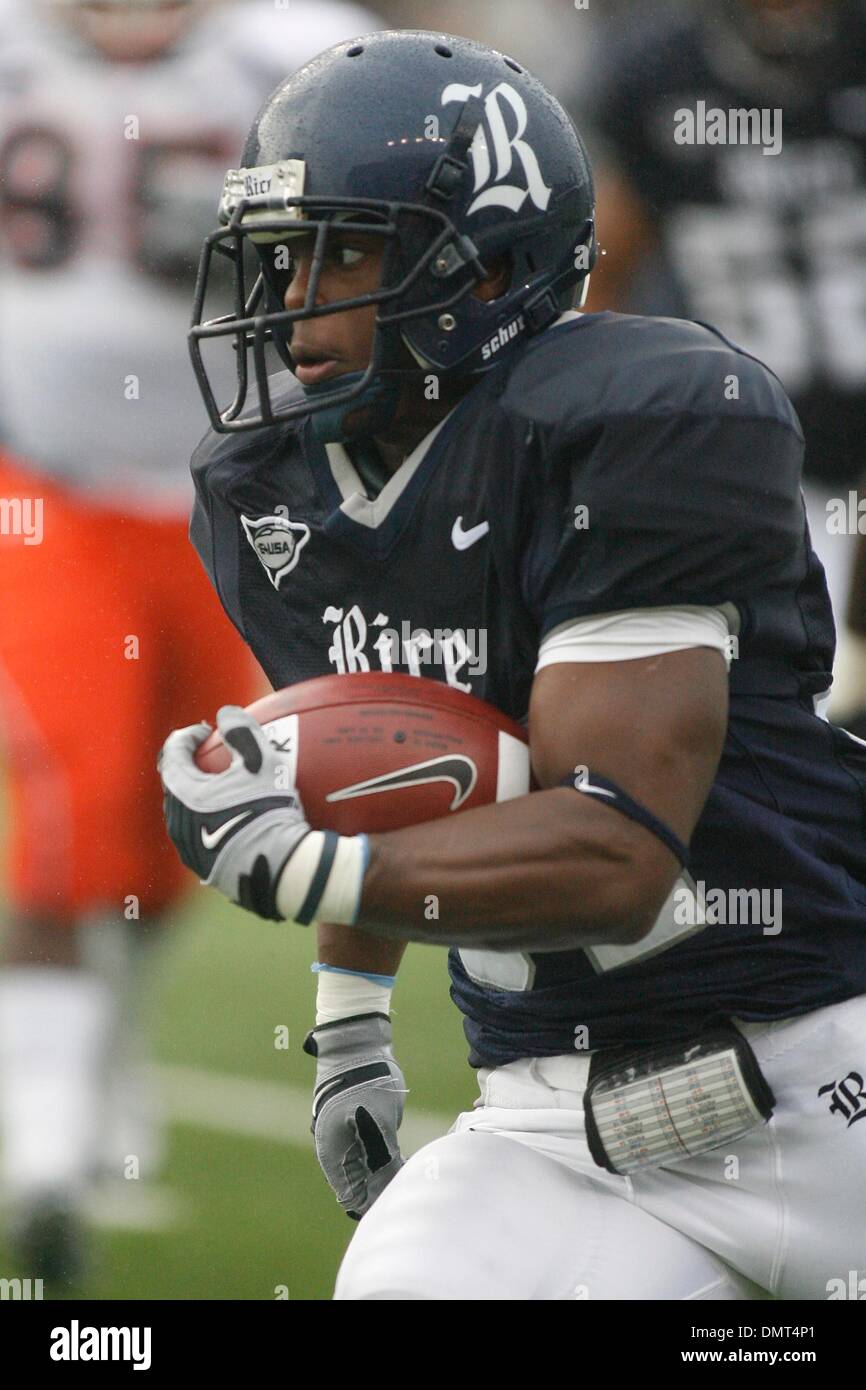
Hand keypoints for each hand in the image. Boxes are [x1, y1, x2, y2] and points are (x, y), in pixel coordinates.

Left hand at [158, 705, 309, 919]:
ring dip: (200, 796)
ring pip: (186, 812)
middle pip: (176, 784)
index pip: (173, 753)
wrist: (280, 869)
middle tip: (211, 756)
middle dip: (190, 766)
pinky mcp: (204, 868)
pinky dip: (212, 820)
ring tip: (225, 789)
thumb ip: (242, 731)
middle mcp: (177, 822)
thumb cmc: (269, 811)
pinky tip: (237, 820)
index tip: (206, 730)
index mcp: (184, 792)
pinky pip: (201, 836)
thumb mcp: (261, 762)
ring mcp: (189, 849)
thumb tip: (226, 712)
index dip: (187, 736)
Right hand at [303, 1014, 405, 1219]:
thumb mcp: (379, 1122)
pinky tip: (404, 1155)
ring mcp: (344, 1137)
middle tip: (412, 1185)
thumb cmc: (366, 1081)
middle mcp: (334, 1150)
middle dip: (384, 1188)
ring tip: (411, 1172)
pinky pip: (370, 1151)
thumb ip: (384, 1157)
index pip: (353, 1197)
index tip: (402, 1198)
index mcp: (332, 1154)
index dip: (376, 1203)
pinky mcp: (354, 1125)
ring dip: (387, 1172)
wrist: (358, 1043)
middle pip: (360, 1185)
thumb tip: (393, 1186)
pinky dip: (385, 1156)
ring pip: (367, 1169)